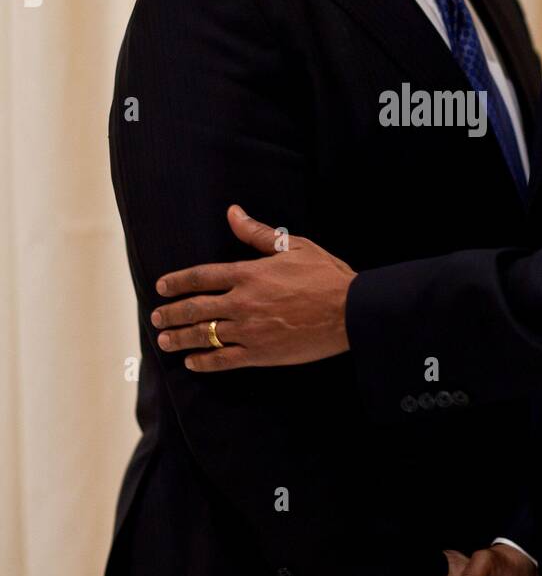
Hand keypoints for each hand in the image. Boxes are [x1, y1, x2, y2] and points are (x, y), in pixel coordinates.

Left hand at [150, 206, 355, 369]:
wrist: (349, 311)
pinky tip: (192, 362)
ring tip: (164, 340)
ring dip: (180, 338)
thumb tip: (233, 213)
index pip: (202, 276)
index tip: (161, 287)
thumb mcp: (293, 246)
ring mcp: (249, 331)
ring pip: (204, 335)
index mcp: (249, 274)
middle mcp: (242, 302)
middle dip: (172, 313)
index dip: (177, 281)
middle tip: (156, 317)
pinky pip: (224, 360)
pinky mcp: (261, 354)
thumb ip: (258, 233)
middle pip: (195, 307)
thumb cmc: (325, 275)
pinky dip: (204, 362)